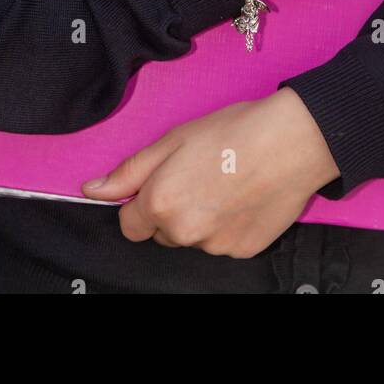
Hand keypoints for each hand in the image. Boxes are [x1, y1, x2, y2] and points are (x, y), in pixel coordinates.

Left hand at [81, 89, 339, 258]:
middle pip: (163, 232)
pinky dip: (228, 225)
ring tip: (226, 182)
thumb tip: (92, 190)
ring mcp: (215, 247)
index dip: (143, 202)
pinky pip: (222, 243)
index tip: (164, 181)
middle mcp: (184, 233)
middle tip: (200, 174)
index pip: (130, 225)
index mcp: (161, 204)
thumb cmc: (232, 131)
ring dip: (201, 218)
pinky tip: (244, 197)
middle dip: (173, 209)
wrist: (292, 141)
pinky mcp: (243, 251)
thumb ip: (129, 171)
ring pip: (194, 237)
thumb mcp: (173, 139)